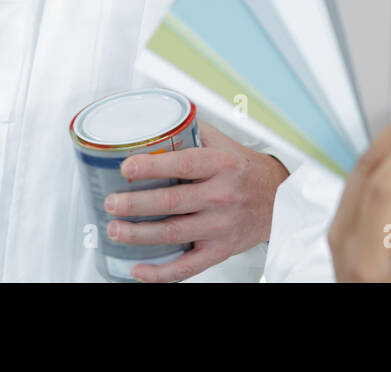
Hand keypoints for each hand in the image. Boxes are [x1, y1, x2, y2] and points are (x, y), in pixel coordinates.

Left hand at [103, 121, 288, 281]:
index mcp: (222, 165)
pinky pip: (187, 267)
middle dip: (134, 204)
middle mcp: (222, 196)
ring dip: (139, 234)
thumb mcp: (224, 143)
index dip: (152, 166)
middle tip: (111, 202)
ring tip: (115, 229)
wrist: (279, 199)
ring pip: (173, 233)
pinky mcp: (220, 250)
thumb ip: (192, 131)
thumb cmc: (246, 169)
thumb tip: (155, 118)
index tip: (126, 166)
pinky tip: (138, 268)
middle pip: (171, 202)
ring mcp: (221, 226)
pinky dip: (160, 272)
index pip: (183, 164)